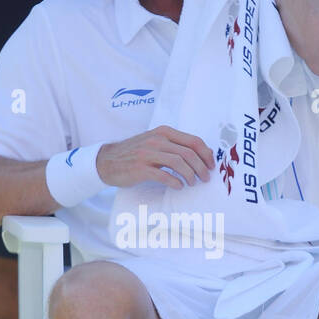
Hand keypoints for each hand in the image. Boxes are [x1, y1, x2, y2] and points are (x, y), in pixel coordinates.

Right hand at [97, 126, 213, 188]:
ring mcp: (148, 153)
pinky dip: (175, 182)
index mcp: (164, 132)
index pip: (194, 141)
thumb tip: (205, 153)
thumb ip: (177, 146)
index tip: (211, 166)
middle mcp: (157, 140)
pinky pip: (163, 175)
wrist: (107, 160)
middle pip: (189, 153)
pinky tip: (179, 186)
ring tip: (193, 183)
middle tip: (205, 178)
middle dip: (201, 167)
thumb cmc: (136, 153)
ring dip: (190, 175)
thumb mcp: (156, 143)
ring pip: (179, 163)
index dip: (206, 154)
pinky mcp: (141, 168)